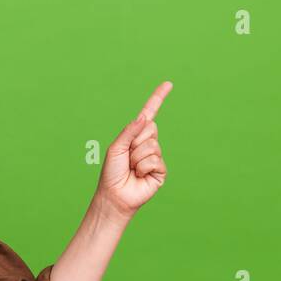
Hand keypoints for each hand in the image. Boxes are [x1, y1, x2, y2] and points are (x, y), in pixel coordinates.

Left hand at [95, 81, 171, 219]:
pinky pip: (155, 160)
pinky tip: (139, 175)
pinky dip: (144, 167)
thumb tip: (144, 117)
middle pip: (150, 128)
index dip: (158, 99)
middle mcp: (147, 144)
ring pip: (152, 146)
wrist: (115, 196)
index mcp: (136, 136)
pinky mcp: (161, 170)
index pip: (149, 114)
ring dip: (137, 158)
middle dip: (136, 142)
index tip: (168, 84)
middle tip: (128, 158)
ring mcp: (155, 157)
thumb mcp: (116, 147)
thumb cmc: (112, 173)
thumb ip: (129, 131)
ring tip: (132, 169)